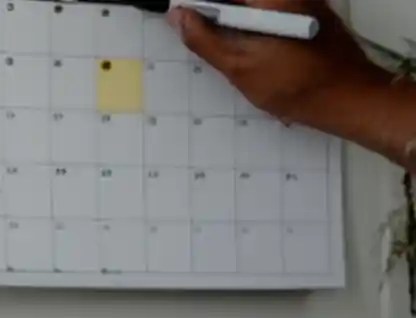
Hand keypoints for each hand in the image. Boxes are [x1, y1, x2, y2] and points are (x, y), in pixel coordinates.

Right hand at [172, 0, 390, 128]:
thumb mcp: (239, 66)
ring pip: (252, 3)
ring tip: (221, 41)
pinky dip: (251, 20)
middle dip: (214, 10)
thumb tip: (178, 16)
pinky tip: (247, 44)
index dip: (198, 4)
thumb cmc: (295, 85)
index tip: (179, 13)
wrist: (349, 97)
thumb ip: (203, 39)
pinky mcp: (310, 9)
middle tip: (196, 29)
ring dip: (231, 16)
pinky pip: (270, 7)